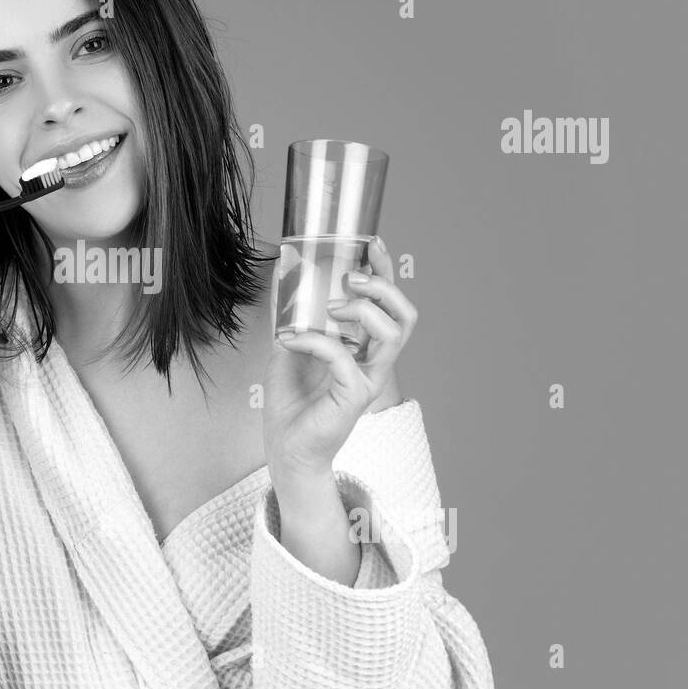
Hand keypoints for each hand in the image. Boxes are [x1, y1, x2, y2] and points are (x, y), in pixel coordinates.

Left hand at [263, 236, 417, 490]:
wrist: (285, 446)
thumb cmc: (292, 400)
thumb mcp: (289, 344)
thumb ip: (291, 313)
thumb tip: (282, 272)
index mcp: (363, 346)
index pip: (388, 304)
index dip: (385, 272)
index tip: (371, 243)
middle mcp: (373, 362)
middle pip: (405, 315)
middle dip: (382, 287)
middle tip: (349, 277)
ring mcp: (368, 379)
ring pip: (392, 334)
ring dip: (362, 310)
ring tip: (328, 306)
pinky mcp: (354, 396)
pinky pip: (344, 357)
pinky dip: (315, 339)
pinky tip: (289, 338)